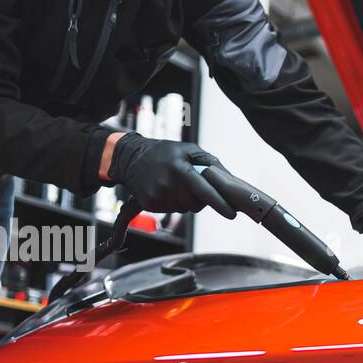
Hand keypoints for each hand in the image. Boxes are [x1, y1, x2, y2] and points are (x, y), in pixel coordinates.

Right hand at [106, 133, 235, 217]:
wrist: (130, 157)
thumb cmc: (164, 152)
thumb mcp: (188, 149)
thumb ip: (210, 163)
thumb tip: (230, 180)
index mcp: (180, 170)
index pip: (205, 191)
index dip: (220, 203)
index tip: (232, 214)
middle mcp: (168, 185)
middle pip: (196, 205)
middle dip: (199, 198)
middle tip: (191, 184)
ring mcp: (157, 196)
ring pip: (184, 209)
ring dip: (185, 200)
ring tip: (175, 184)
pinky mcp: (150, 204)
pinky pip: (171, 210)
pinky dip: (173, 202)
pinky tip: (166, 189)